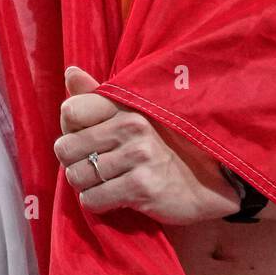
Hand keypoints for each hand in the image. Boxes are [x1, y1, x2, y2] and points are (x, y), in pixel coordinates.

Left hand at [55, 66, 241, 224]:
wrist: (209, 183)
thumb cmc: (165, 147)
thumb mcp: (135, 114)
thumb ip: (97, 96)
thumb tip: (70, 72)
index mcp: (127, 104)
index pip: (72, 111)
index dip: (71, 131)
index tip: (87, 140)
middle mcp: (131, 125)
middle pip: (66, 147)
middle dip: (75, 162)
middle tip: (95, 167)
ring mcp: (138, 155)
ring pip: (77, 176)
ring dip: (87, 185)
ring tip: (107, 182)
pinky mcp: (141, 186)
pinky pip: (92, 199)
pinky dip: (97, 203)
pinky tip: (115, 197)